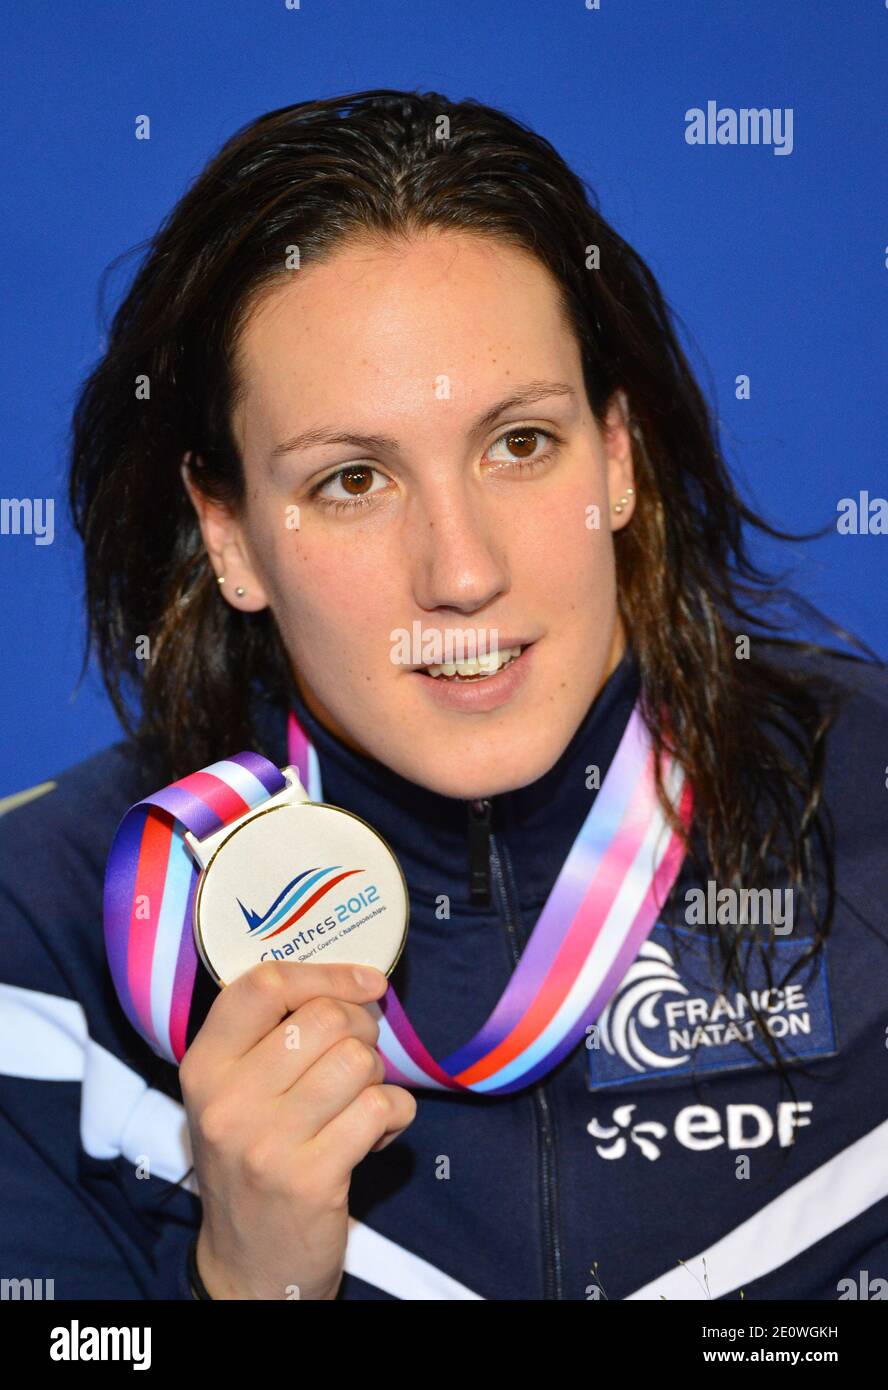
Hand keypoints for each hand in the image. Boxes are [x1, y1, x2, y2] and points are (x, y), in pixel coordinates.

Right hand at [178, 959, 416, 1298]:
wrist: (249, 1267)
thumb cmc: (254, 1162)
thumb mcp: (233, 1096)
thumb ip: (269, 1038)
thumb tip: (352, 982)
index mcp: (203, 1067)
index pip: (263, 986)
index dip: (325, 974)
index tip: (367, 982)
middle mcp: (226, 1101)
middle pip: (325, 1018)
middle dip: (362, 1030)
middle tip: (359, 1058)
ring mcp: (266, 1142)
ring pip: (358, 1060)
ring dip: (376, 1076)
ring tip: (360, 1100)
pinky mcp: (311, 1179)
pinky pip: (381, 1108)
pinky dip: (394, 1114)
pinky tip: (373, 1135)